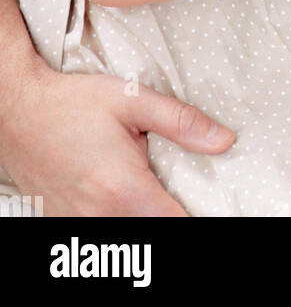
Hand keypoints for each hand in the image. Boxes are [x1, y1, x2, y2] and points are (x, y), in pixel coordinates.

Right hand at [0, 62, 234, 215]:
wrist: (17, 109)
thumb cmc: (72, 102)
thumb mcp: (132, 100)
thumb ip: (181, 122)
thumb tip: (223, 141)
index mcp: (125, 189)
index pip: (176, 225)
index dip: (196, 216)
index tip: (207, 203)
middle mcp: (101, 216)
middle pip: (151, 231)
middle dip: (168, 213)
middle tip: (171, 185)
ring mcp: (78, 225)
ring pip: (125, 235)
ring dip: (140, 215)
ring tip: (143, 186)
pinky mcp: (62, 224)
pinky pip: (98, 231)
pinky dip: (114, 217)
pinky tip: (115, 193)